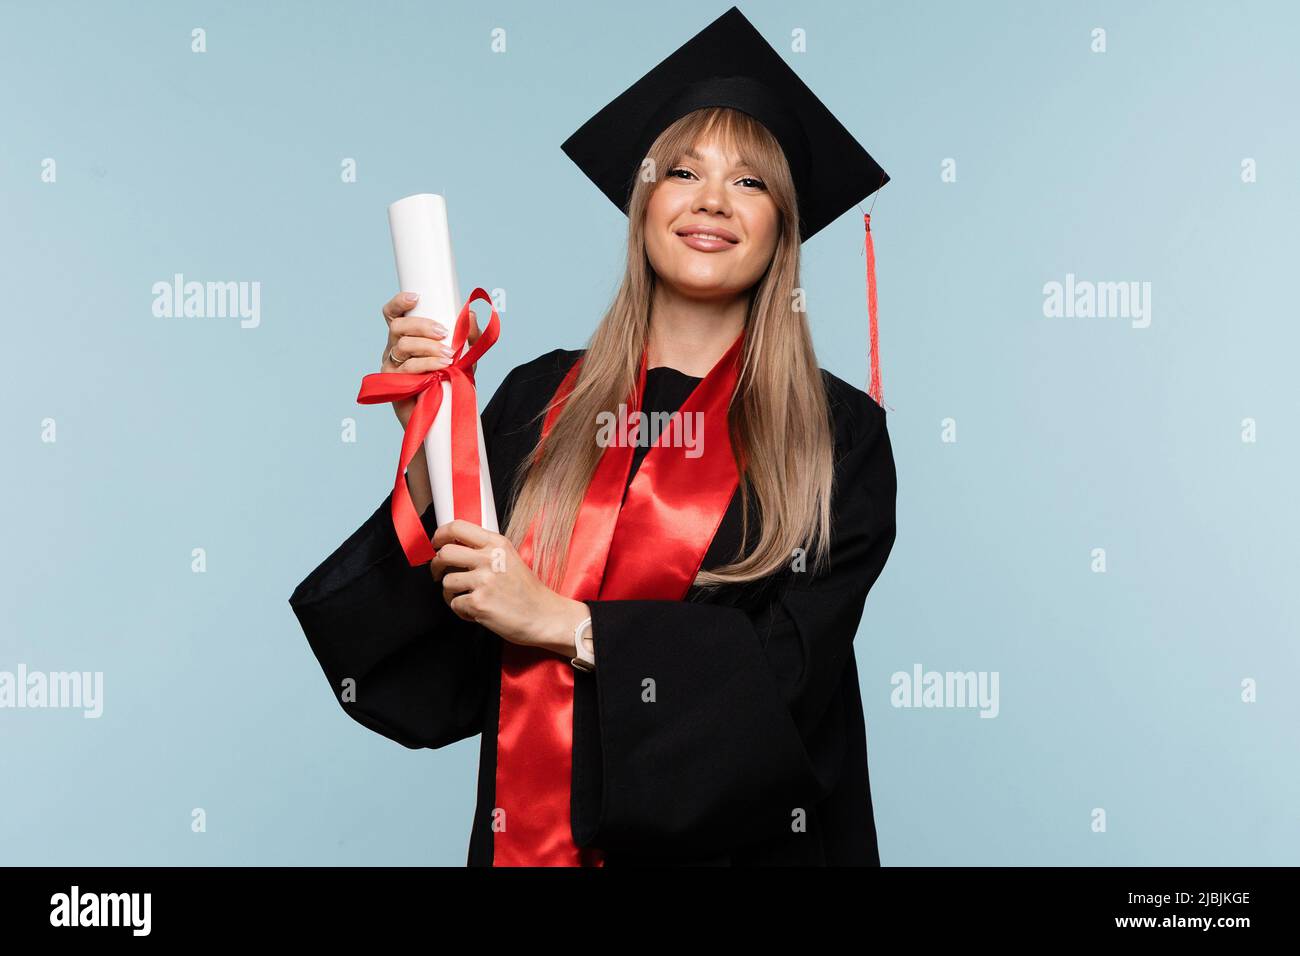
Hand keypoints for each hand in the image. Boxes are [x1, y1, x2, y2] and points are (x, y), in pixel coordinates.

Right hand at [380, 291, 482, 429]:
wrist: (444, 416)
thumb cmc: (451, 382)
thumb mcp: (466, 356)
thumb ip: (470, 336)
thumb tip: (470, 313)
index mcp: (407, 337)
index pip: (393, 314)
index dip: (398, 302)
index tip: (415, 297)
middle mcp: (395, 348)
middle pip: (398, 326)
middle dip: (422, 326)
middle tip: (444, 333)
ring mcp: (392, 365)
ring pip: (403, 345)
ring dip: (428, 348)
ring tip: (449, 356)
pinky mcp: (393, 383)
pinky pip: (407, 367)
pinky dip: (427, 364)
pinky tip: (442, 368)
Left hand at [429, 520, 590, 657]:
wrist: (545, 616)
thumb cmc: (527, 591)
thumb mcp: (510, 558)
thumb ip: (485, 550)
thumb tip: (453, 547)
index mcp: (497, 544)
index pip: (457, 527)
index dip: (439, 535)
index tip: (436, 543)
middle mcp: (490, 559)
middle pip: (444, 553)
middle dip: (436, 566)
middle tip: (439, 573)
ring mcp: (484, 581)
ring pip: (446, 582)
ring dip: (451, 593)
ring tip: (467, 598)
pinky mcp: (479, 603)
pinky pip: (454, 604)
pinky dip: (461, 611)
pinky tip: (476, 611)